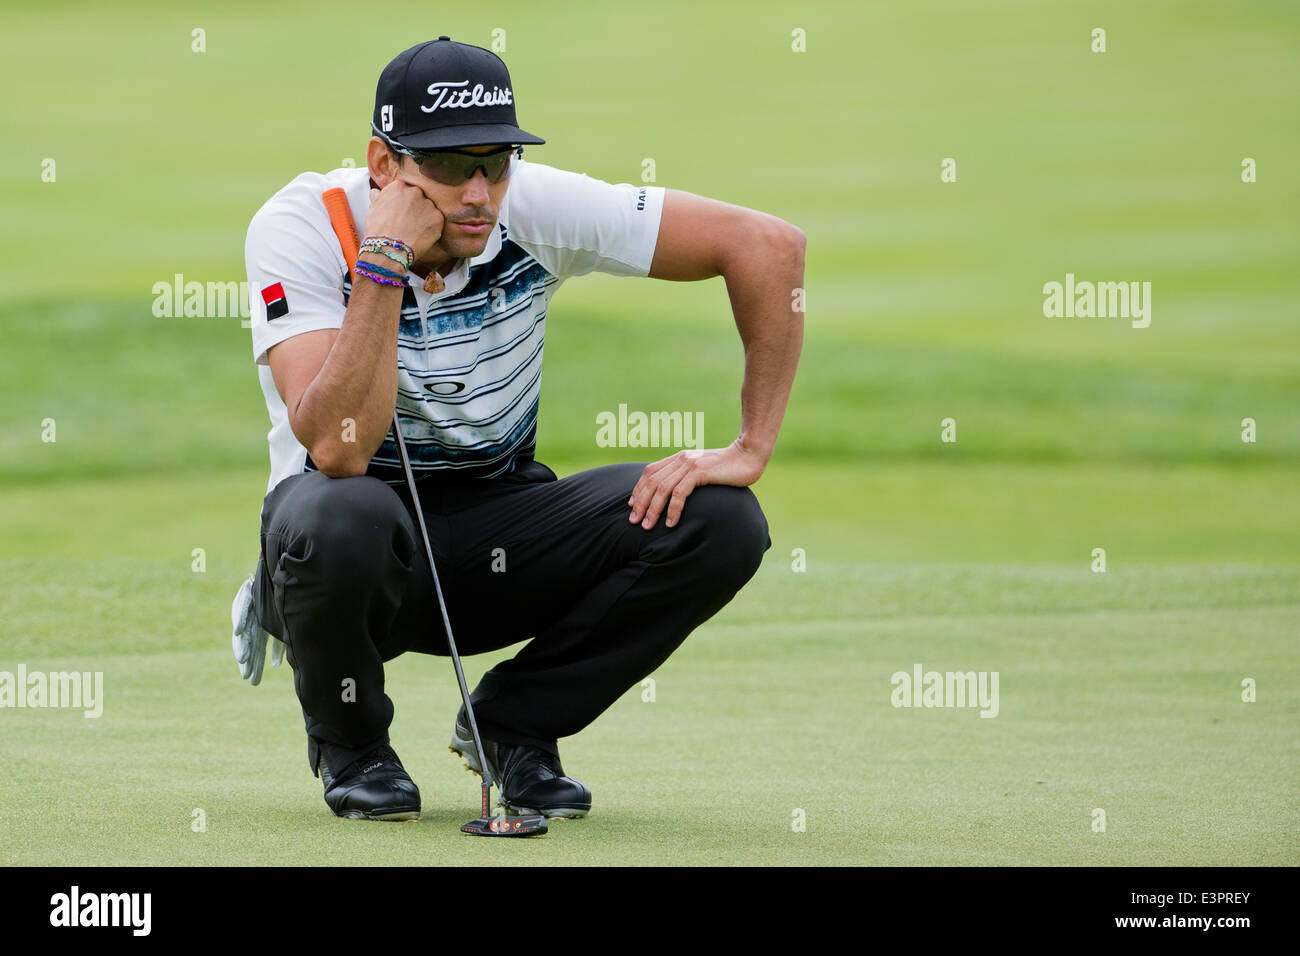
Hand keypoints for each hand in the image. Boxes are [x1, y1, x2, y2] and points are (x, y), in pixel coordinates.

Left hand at [232, 572, 284, 685]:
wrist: (277, 570)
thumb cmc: (283, 598)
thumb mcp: (283, 625)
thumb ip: (280, 644)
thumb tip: (278, 666)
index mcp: (261, 629)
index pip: (257, 650)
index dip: (255, 664)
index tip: (252, 681)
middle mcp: (252, 622)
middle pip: (249, 644)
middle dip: (249, 661)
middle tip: (247, 677)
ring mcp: (249, 609)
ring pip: (244, 630)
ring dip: (242, 644)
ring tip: (242, 659)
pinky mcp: (247, 595)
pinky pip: (244, 608)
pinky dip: (241, 619)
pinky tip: (238, 632)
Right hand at [365, 179, 444, 259]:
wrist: (387, 248)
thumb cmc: (378, 230)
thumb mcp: (373, 208)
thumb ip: (379, 197)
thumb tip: (376, 192)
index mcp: (399, 186)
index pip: (406, 191)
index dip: (403, 205)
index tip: (400, 215)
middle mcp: (415, 191)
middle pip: (419, 199)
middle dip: (415, 210)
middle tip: (408, 224)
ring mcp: (428, 204)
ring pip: (429, 210)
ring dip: (425, 219)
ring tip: (413, 232)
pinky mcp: (438, 218)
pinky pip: (437, 222)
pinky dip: (431, 230)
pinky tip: (421, 237)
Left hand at [626, 439, 766, 529]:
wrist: (748, 456)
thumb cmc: (727, 468)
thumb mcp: (702, 471)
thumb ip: (687, 477)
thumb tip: (674, 494)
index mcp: (679, 458)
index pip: (650, 472)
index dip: (638, 489)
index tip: (632, 506)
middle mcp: (681, 459)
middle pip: (652, 482)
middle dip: (641, 503)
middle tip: (635, 522)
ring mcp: (690, 464)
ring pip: (662, 488)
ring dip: (653, 509)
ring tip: (648, 526)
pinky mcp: (700, 472)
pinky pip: (680, 493)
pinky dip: (673, 509)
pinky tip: (671, 523)